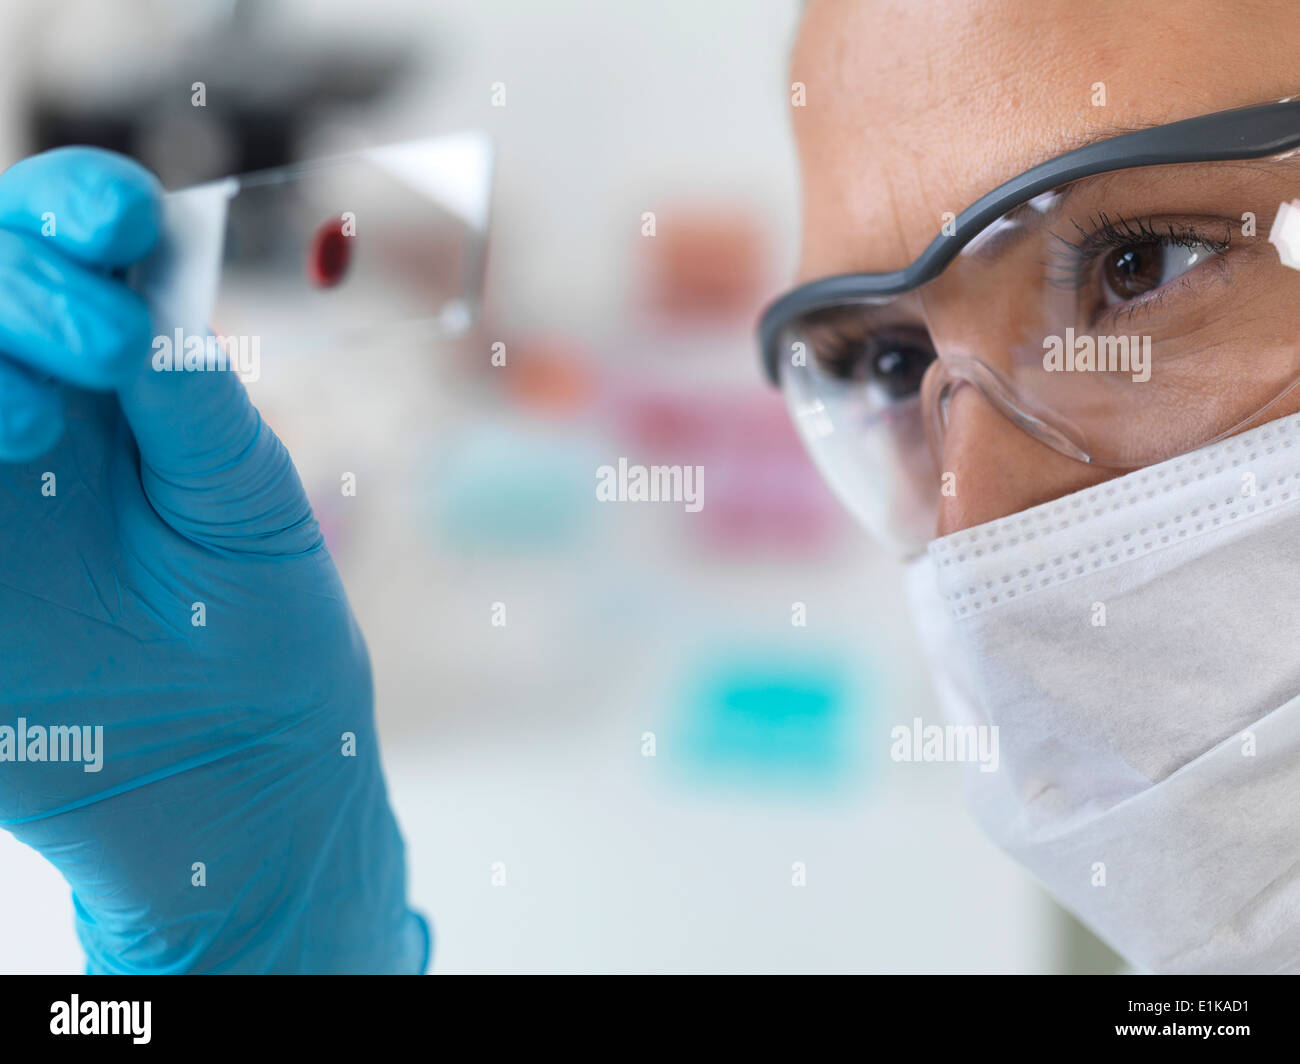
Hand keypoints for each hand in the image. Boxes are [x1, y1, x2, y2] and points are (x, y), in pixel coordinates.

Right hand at [0, 147, 426, 972]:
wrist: (228, 761)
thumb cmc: (256, 619)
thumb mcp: (245, 501)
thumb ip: (190, 408)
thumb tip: (146, 317)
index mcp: (110, 370)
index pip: (65, 243)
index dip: (76, 207)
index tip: (120, 221)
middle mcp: (22, 407)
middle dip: (19, 287)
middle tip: (106, 347)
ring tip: (32, 428)